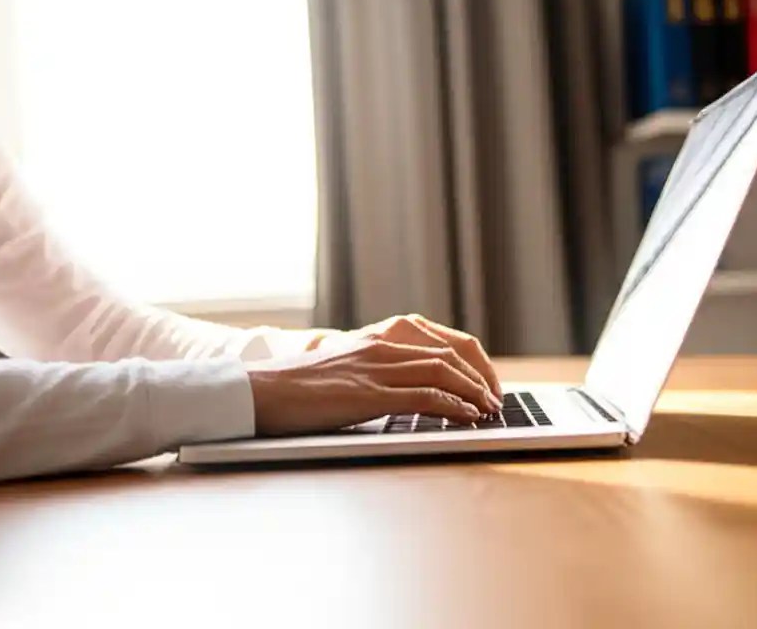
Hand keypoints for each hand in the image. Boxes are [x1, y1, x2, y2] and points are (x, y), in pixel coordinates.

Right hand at [246, 337, 502, 436]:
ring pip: (442, 371)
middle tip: (496, 400)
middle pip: (449, 354)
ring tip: (489, 410)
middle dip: (480, 378)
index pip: (440, 344)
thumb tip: (399, 394)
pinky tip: (466, 416)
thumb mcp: (342, 372)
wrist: (260, 390)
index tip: (484, 385)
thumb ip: (372, 375)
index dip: (470, 364)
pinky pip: (424, 396)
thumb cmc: (295, 389)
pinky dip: (453, 405)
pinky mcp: (369, 394)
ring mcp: (376, 369)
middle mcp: (382, 348)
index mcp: (377, 340)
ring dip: (473, 391)